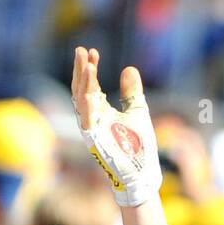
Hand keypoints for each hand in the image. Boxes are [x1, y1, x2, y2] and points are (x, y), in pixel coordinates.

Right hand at [71, 46, 161, 206]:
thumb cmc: (139, 147)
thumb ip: (132, 92)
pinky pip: (88, 121)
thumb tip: (129, 68)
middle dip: (81, 70)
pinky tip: (90, 91)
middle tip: (82, 50)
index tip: (94, 52)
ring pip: (82, 101)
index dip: (90, 68)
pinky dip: (88, 106)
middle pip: (81, 89)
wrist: (142, 174)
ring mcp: (92, 130)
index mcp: (100, 111)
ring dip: (84, 82)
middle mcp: (93, 119)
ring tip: (88, 63)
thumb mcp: (137, 112)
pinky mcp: (95, 141)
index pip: (90, 85)